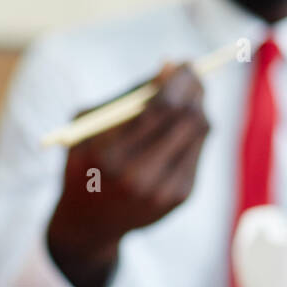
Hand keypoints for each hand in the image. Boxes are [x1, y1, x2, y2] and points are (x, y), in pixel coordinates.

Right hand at [47, 63, 209, 286]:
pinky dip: (194, 130)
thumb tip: (169, 65)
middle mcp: (138, 176)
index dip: (176, 81)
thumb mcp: (89, 125)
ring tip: (185, 97)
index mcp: (108, 155)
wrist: (88, 224)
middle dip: (193, 88)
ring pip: (200, 131)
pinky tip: (180, 127)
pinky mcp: (180, 197)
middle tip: (192, 72)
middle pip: (187, 118)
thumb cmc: (86, 161)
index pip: (159, 109)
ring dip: (197, 106)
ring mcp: (163, 190)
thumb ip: (127, 96)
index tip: (180, 63)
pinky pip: (199, 149)